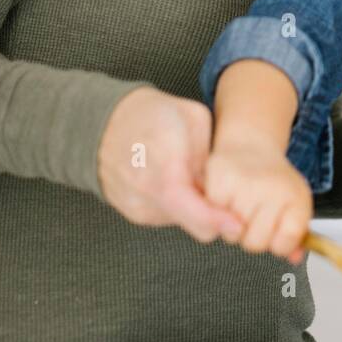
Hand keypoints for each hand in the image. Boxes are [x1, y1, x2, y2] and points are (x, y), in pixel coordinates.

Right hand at [97, 87, 243, 243]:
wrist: (103, 124)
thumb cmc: (150, 116)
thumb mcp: (193, 118)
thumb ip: (212, 153)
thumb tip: (226, 184)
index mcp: (166, 167)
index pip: (196, 212)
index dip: (220, 221)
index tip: (238, 223)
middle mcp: (149, 194)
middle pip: (196, 226)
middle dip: (215, 216)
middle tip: (221, 192)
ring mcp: (139, 207)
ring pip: (184, 222)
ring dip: (195, 207)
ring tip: (188, 176)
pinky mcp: (134, 214)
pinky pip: (167, 217)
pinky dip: (178, 206)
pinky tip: (173, 181)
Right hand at [204, 135, 312, 261]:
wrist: (251, 147)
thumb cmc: (274, 182)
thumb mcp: (294, 206)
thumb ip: (295, 236)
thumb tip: (295, 259)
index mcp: (296, 199)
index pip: (283, 244)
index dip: (276, 242)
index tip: (276, 228)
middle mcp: (273, 190)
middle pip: (254, 244)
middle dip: (251, 235)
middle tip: (253, 215)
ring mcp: (246, 184)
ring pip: (232, 234)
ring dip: (232, 225)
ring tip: (239, 203)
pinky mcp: (220, 178)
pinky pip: (213, 217)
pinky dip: (216, 210)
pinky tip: (226, 196)